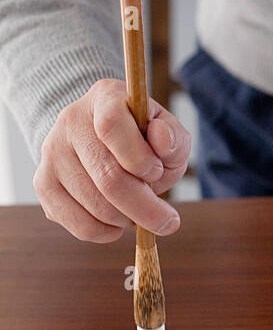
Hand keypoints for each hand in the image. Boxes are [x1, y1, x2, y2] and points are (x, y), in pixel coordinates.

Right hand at [34, 78, 191, 242]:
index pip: (111, 125)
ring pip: (96, 205)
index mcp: (104, 97)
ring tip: (139, 210)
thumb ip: (173, 137)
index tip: (156, 172)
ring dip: (128, 219)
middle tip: (168, 221)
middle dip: (144, 206)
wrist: (100, 139)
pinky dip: (107, 232)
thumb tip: (162, 140)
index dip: (138, 157)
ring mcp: (51, 154)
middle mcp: (70, 121)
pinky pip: (79, 225)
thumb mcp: (165, 130)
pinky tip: (119, 222)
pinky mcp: (44, 185)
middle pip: (106, 176)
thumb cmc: (141, 137)